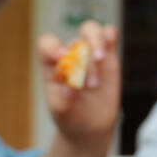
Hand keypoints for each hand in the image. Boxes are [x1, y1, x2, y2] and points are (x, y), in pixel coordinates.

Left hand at [37, 20, 119, 147]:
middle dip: (82, 57)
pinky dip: (109, 34)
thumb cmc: (70, 116)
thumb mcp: (61, 112)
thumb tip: (70, 87)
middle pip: (74, 40)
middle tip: (89, 84)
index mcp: (52, 65)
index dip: (52, 47)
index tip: (61, 57)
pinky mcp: (108, 55)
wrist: (89, 126)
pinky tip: (110, 42)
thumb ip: (63, 100)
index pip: (47, 45)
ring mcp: (89, 53)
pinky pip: (109, 34)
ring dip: (96, 43)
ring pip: (90, 31)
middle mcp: (70, 55)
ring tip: (100, 61)